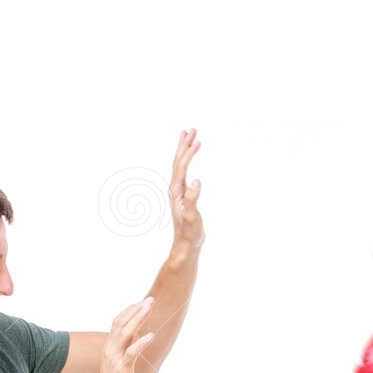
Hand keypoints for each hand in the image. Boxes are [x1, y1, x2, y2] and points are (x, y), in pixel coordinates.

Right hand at [94, 297, 155, 372]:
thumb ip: (126, 348)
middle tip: (150, 299)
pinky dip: (141, 343)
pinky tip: (151, 336)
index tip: (142, 301)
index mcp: (109, 347)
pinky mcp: (122, 369)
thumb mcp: (120, 363)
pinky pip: (132, 352)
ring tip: (150, 308)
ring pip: (126, 333)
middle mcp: (110, 349)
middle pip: (122, 323)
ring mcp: (115, 358)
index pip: (118, 322)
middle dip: (136, 309)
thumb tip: (136, 336)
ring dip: (139, 318)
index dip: (130, 310)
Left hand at [169, 127, 203, 253]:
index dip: (189, 153)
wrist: (186, 243)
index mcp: (177, 191)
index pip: (182, 166)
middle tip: (191, 129)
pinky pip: (184, 172)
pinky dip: (187, 161)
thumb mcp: (192, 216)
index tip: (197, 140)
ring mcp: (179, 191)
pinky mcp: (183, 194)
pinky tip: (190, 159)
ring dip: (184, 150)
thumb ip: (193, 199)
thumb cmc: (189, 231)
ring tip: (189, 137)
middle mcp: (175, 188)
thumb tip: (197, 182)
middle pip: (178, 161)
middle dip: (184, 145)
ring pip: (180, 165)